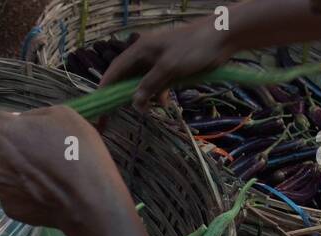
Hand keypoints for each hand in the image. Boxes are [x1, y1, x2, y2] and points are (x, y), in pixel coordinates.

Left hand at [0, 106, 136, 235]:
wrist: (88, 200)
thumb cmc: (77, 152)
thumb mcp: (62, 114)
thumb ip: (34, 115)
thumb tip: (23, 123)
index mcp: (2, 132)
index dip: (18, 124)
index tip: (35, 132)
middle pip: (1, 148)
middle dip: (17, 148)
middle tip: (44, 154)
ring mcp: (0, 187)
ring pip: (7, 172)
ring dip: (20, 171)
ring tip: (48, 177)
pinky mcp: (9, 208)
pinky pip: (15, 194)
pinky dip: (26, 193)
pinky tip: (46, 194)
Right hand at [100, 19, 230, 110]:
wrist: (223, 36)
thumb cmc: (194, 47)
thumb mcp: (169, 67)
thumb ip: (150, 85)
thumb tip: (135, 103)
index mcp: (140, 50)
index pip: (115, 70)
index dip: (105, 86)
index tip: (98, 103)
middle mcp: (145, 55)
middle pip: (126, 78)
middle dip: (121, 96)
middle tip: (112, 114)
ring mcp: (158, 62)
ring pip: (142, 83)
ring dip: (143, 97)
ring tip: (145, 111)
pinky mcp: (171, 68)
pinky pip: (158, 84)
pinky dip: (158, 94)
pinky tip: (163, 104)